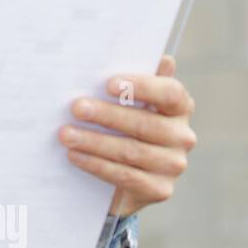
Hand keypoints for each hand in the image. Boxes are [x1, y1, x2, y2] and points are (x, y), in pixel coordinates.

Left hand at [58, 54, 196, 216]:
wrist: (130, 177)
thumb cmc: (128, 126)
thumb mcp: (134, 103)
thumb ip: (142, 82)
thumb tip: (163, 58)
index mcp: (180, 108)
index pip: (170, 93)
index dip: (142, 86)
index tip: (109, 84)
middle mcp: (182, 136)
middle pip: (144, 124)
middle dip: (106, 115)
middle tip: (76, 107)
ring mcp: (173, 165)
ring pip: (130, 151)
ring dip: (94, 142)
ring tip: (65, 133)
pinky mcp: (159, 189)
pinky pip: (124, 176)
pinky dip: (96, 164)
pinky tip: (74, 155)